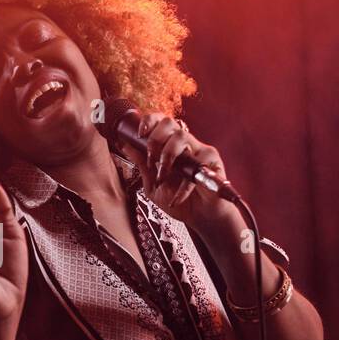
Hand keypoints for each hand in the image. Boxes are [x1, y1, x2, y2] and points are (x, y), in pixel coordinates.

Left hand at [126, 115, 242, 234]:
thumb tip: (126, 146)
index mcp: (171, 146)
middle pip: (170, 122)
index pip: (161, 121)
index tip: (139, 134)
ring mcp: (200, 151)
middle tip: (152, 160)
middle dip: (155, 139)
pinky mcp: (213, 161)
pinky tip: (177, 199)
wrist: (201, 218)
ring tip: (163, 178)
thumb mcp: (153, 185)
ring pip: (182, 136)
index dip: (150, 121)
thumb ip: (142, 165)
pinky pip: (195, 164)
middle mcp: (185, 144)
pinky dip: (182, 186)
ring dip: (167, 157)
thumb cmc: (180, 201)